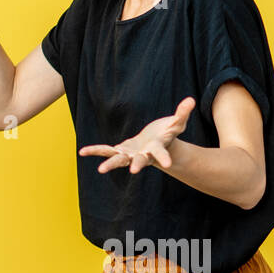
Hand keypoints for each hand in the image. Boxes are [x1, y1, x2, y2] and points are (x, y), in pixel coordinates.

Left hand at [80, 97, 195, 173]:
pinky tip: (82, 152)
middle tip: (133, 172)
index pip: (162, 152)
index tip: (168, 164)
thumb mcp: (176, 124)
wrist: (157, 145)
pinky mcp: (121, 151)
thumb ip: (182, 113)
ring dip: (110, 164)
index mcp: (157, 148)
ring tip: (101, 170)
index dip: (165, 157)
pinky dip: (95, 150)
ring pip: (120, 160)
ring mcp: (131, 154)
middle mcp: (144, 155)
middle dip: (137, 165)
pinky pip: (106, 150)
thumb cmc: (168, 134)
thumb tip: (191, 100)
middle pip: (140, 161)